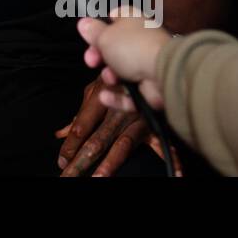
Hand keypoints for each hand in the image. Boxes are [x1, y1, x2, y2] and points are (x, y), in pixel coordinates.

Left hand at [55, 65, 175, 175]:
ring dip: (109, 164)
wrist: (146, 58)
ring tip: (97, 179)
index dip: (70, 145)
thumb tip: (60, 134)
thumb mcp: (94, 90)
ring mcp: (138, 119)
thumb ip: (79, 116)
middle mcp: (118, 111)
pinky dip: (173, 160)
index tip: (61, 161)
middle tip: (68, 177)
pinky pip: (164, 144)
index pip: (81, 126)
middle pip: (97, 140)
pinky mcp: (156, 124)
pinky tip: (178, 175)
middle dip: (81, 161)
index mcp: (101, 99)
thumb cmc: (115, 73)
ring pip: (122, 145)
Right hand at [77, 8, 171, 111]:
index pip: (116, 17)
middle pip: (115, 48)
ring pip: (122, 72)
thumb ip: (92, 31)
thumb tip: (83, 23)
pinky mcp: (150, 88)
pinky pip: (129, 94)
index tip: (90, 36)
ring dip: (110, 77)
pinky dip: (117, 97)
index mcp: (133, 22)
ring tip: (110, 79)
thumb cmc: (133, 47)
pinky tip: (106, 97)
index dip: (101, 26)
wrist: (163, 74)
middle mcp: (141, 41)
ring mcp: (147, 65)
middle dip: (100, 56)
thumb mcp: (104, 36)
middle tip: (92, 61)